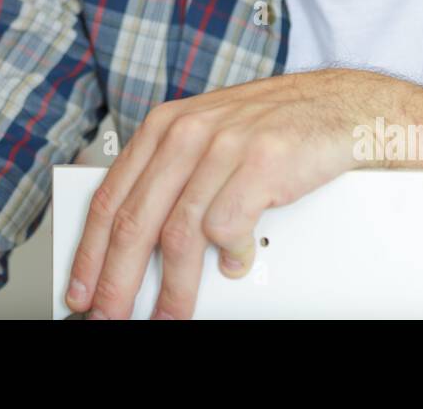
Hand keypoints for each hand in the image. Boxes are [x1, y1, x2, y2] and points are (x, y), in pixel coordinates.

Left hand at [64, 71, 366, 318]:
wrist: (341, 106)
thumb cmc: (274, 128)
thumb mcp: (209, 138)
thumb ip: (173, 178)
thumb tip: (136, 242)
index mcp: (163, 127)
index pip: (110, 198)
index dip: (90, 252)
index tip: (80, 289)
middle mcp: (186, 133)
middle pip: (135, 222)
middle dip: (118, 281)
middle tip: (110, 316)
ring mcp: (224, 146)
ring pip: (179, 235)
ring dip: (173, 288)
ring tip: (171, 315)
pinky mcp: (261, 162)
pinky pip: (229, 227)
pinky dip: (229, 257)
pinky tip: (233, 264)